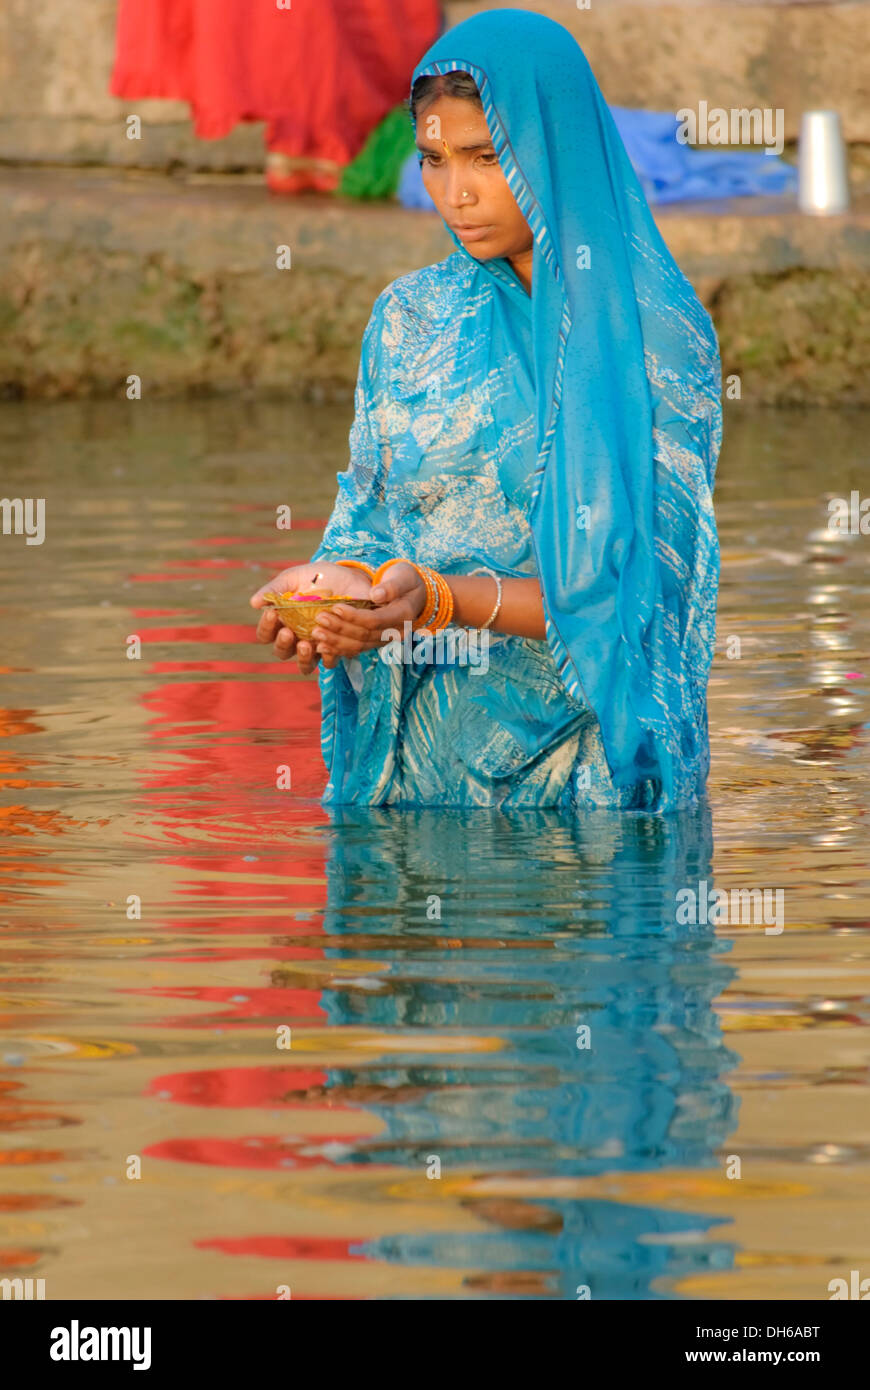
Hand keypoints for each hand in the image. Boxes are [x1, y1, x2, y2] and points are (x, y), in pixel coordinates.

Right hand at [249, 560, 371, 675]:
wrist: (348, 577)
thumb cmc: (315, 577)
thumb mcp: (293, 578)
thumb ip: (274, 589)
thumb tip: (254, 603)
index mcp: (282, 623)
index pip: (266, 634)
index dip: (266, 627)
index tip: (272, 613)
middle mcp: (296, 638)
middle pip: (282, 652)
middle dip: (282, 644)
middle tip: (288, 632)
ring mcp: (316, 645)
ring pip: (304, 665)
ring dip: (303, 658)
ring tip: (306, 644)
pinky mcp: (336, 647)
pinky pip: (329, 661)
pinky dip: (327, 656)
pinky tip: (329, 645)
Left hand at [309, 561, 428, 661]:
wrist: (415, 593)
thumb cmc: (406, 579)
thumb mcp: (404, 575)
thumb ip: (392, 585)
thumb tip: (375, 595)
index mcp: (402, 615)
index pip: (375, 620)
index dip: (354, 616)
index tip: (335, 606)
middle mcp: (395, 632)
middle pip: (364, 636)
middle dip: (340, 629)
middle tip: (318, 620)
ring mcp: (385, 640)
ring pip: (359, 647)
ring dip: (336, 642)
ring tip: (316, 635)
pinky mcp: (375, 642)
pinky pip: (356, 650)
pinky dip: (338, 649)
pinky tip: (320, 647)